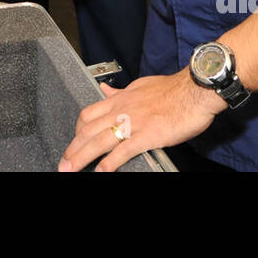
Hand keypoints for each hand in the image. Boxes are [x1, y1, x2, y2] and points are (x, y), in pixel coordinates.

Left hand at [58, 72, 225, 171]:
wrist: (194, 90)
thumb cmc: (172, 89)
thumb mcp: (140, 85)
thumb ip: (122, 92)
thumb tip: (106, 91)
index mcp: (120, 99)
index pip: (89, 114)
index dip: (77, 130)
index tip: (74, 141)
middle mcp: (121, 110)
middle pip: (87, 130)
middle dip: (72, 149)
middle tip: (63, 163)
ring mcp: (132, 123)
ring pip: (98, 141)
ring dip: (81, 157)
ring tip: (70, 169)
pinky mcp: (146, 135)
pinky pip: (122, 151)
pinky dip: (109, 163)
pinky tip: (101, 172)